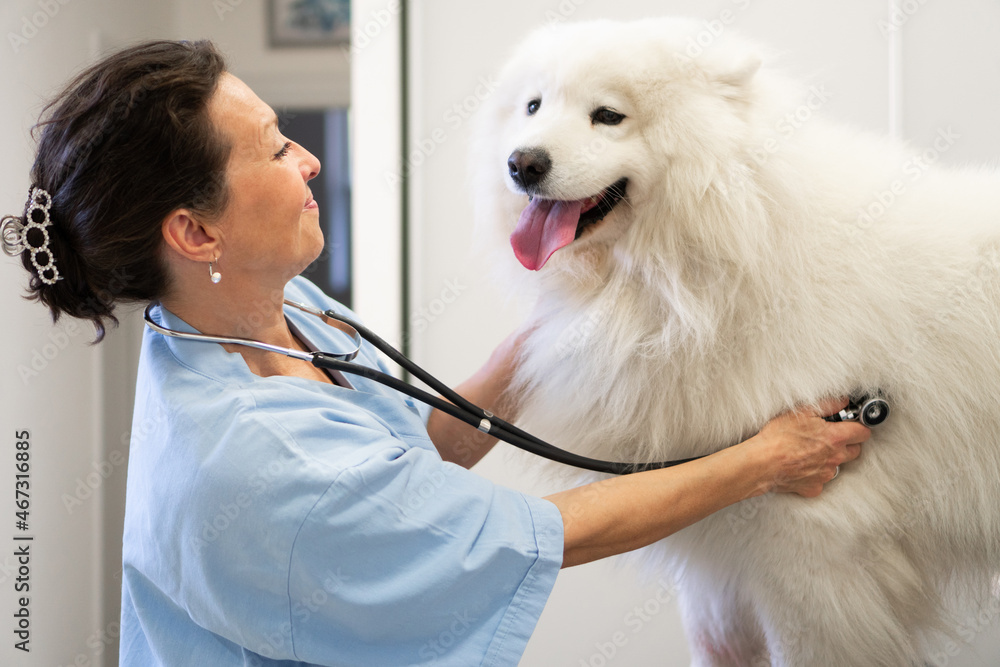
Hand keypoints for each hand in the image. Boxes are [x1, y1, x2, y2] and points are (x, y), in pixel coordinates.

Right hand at [751, 397, 870, 497]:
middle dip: (846, 443)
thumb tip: (843, 401)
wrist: (762, 462)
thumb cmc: (778, 436)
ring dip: (829, 459)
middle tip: (828, 437)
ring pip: (837, 466)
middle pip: (855, 451)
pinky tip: (801, 466)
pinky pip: (820, 481)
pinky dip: (814, 474)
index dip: (857, 427)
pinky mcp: (814, 487)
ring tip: (809, 451)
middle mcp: (835, 458)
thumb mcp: (803, 411)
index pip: (863, 433)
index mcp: (835, 438)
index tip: (850, 425)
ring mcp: (825, 475)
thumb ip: (828, 404)